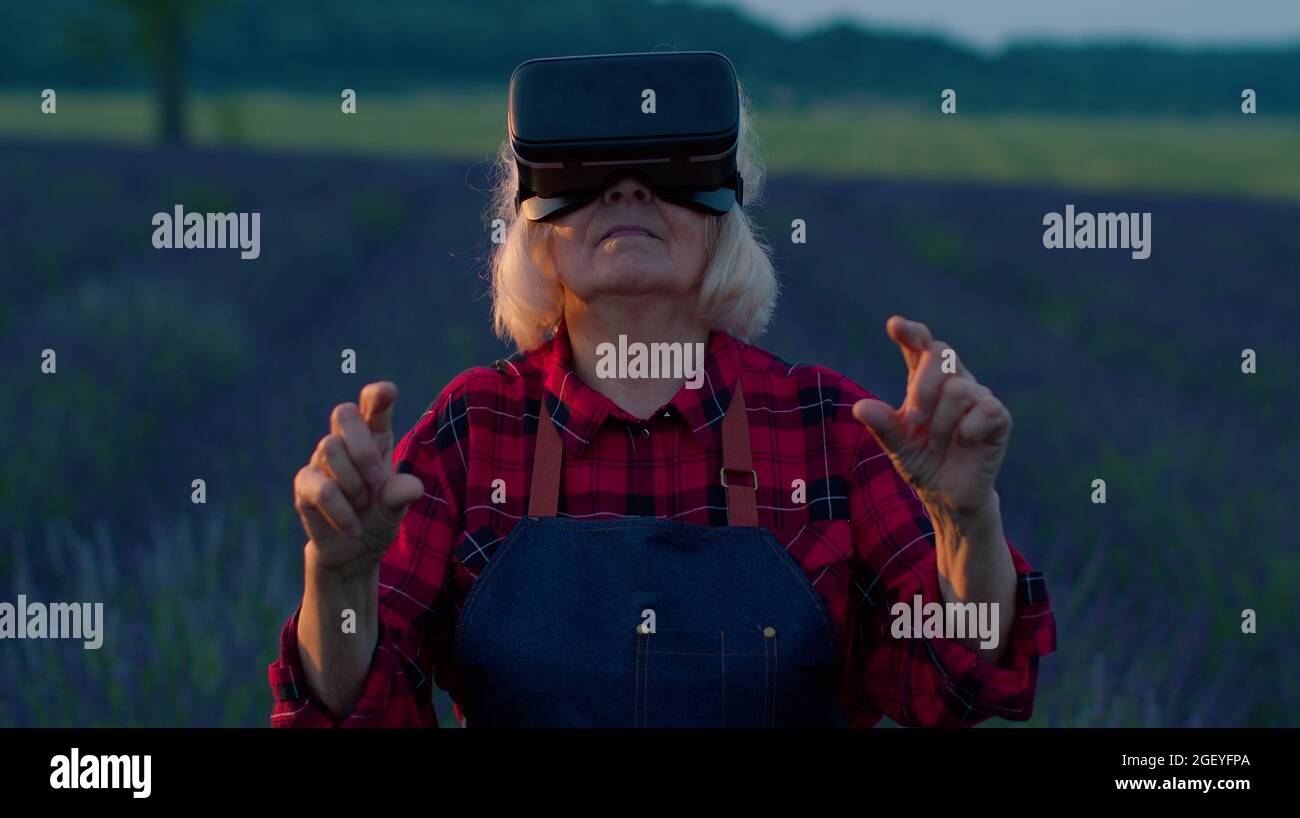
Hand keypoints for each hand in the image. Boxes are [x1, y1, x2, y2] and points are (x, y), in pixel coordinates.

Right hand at [293, 381, 423, 578]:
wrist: (353, 551)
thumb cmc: (378, 518)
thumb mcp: (395, 508)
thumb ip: (401, 495)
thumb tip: (413, 487)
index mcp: (374, 437)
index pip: (372, 405)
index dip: (377, 396)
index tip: (388, 391)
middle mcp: (346, 442)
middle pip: (343, 413)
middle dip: (362, 446)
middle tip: (377, 479)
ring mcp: (321, 461)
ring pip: (329, 447)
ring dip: (353, 483)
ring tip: (364, 506)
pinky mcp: (305, 484)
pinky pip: (320, 488)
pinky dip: (342, 512)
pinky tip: (354, 528)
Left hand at [852, 316, 1011, 522]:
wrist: (948, 494)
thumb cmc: (922, 462)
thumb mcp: (896, 445)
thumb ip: (882, 425)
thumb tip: (860, 408)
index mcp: (924, 381)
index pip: (919, 345)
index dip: (910, 332)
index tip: (896, 326)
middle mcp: (953, 381)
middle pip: (940, 353)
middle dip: (923, 388)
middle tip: (915, 420)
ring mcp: (978, 396)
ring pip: (958, 388)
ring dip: (942, 422)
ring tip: (939, 443)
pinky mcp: (998, 417)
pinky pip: (986, 408)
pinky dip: (968, 430)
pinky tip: (964, 443)